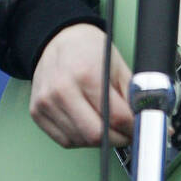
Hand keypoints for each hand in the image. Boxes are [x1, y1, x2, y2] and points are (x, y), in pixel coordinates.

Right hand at [29, 23, 134, 148]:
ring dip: (100, 141)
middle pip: (95, 134)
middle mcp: (63, 90)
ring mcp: (47, 103)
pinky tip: (89, 128)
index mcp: (87, 74)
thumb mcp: (117, 63)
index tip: (138, 129)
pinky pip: (64, 140)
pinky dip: (81, 140)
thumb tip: (142, 115)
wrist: (58, 39)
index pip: (115, 115)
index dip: (131, 128)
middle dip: (117, 139)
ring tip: (109, 129)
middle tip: (127, 134)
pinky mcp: (37, 112)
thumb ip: (130, 91)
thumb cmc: (88, 48)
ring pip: (80, 141)